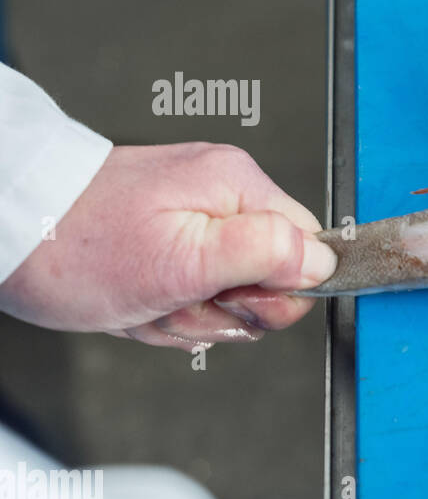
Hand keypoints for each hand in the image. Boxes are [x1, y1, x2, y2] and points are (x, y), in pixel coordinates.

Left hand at [0, 143, 335, 348]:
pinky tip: (138, 299)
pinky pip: (195, 290)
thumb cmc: (80, 247)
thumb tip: (324, 260)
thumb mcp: (184, 261)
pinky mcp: (169, 235)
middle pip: (271, 277)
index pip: (309, 248)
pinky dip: (166, 308)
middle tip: (177, 300)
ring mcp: (194, 214)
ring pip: (230, 293)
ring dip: (189, 313)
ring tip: (148, 299)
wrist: (6, 234)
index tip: (229, 296)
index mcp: (238, 186)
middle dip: (224, 308)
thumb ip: (267, 254)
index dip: (275, 291)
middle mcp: (223, 192)